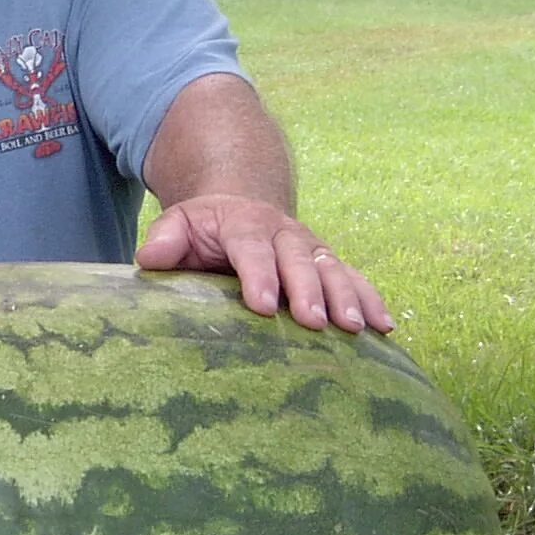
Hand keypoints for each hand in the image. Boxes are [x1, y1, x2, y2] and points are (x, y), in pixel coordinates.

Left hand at [136, 197, 392, 333]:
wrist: (241, 205)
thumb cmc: (204, 228)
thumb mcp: (179, 224)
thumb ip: (165, 239)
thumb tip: (149, 258)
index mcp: (244, 225)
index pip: (251, 249)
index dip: (258, 275)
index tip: (262, 305)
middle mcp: (284, 234)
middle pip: (299, 260)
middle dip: (308, 291)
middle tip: (313, 323)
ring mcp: (311, 249)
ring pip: (333, 270)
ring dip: (346, 298)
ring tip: (356, 328)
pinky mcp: (329, 265)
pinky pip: (355, 279)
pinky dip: (371, 300)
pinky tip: (385, 327)